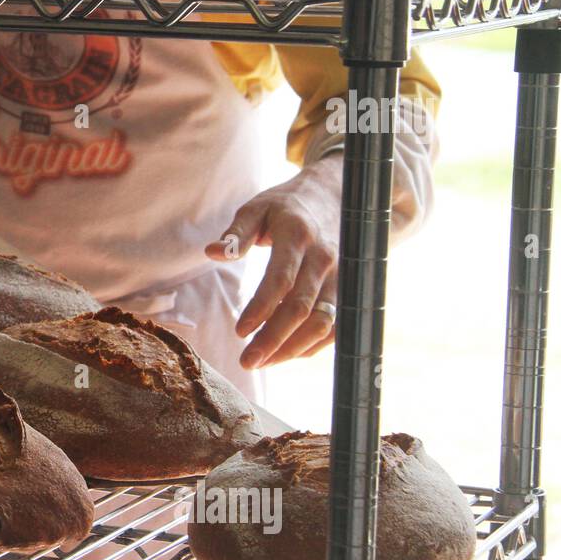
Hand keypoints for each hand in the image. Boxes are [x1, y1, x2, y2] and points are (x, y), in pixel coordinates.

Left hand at [205, 156, 342, 368]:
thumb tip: (212, 253)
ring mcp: (341, 277)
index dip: (260, 309)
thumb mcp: (258, 208)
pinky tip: (285, 355)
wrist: (336, 197)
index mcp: (297, 237)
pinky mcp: (348, 291)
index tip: (239, 332)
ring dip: (292, 349)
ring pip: (322, 323)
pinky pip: (335, 327)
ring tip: (262, 362)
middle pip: (301, 308)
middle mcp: (324, 259)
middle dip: (273, 339)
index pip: (279, 280)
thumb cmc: (287, 207)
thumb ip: (237, 233)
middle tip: (247, 362)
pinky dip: (312, 346)